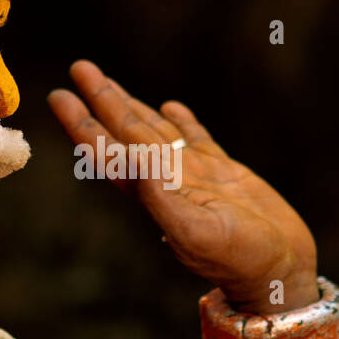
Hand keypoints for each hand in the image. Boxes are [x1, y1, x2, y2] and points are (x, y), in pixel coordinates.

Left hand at [47, 60, 317, 314]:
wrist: (279, 270)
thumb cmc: (240, 259)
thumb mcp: (197, 233)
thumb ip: (163, 200)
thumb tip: (134, 162)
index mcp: (153, 194)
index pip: (108, 153)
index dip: (82, 125)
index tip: (59, 96)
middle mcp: (167, 180)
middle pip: (125, 132)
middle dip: (101, 101)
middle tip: (79, 68)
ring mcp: (195, 174)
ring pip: (155, 130)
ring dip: (130, 105)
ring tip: (107, 81)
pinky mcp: (224, 172)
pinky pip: (195, 138)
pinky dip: (181, 121)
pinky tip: (169, 106)